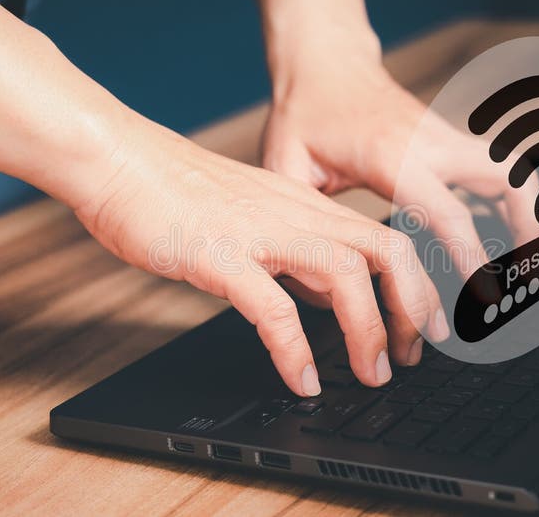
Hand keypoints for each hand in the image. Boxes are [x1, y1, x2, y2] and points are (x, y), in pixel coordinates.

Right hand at [72, 117, 445, 395]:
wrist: (116, 159)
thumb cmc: (175, 189)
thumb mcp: (254, 213)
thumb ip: (293, 246)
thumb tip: (322, 293)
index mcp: (305, 205)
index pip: (385, 238)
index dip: (416, 286)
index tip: (422, 327)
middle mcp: (295, 213)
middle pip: (386, 251)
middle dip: (412, 307)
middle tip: (412, 356)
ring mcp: (259, 231)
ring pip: (344, 275)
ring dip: (367, 331)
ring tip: (371, 375)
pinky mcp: (219, 255)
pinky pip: (273, 307)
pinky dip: (295, 350)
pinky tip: (303, 380)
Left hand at [262, 41, 538, 279]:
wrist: (326, 63)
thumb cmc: (305, 114)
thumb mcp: (285, 163)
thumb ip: (297, 217)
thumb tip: (308, 275)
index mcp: (391, 156)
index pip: (447, 212)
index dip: (471, 257)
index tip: (487, 296)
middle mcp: (431, 143)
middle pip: (507, 180)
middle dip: (528, 229)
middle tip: (530, 277)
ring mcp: (447, 137)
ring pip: (513, 169)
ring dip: (532, 213)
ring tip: (532, 263)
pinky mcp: (452, 140)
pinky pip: (500, 168)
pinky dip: (516, 200)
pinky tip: (514, 234)